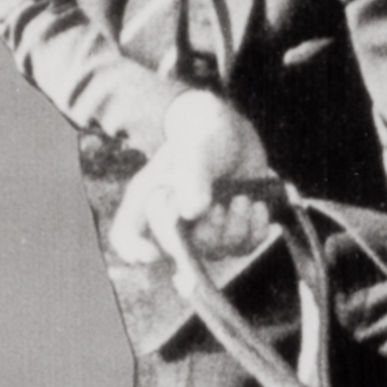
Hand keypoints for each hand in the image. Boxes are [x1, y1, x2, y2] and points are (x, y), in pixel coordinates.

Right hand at [108, 90, 272, 267]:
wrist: (232, 131)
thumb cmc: (203, 136)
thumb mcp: (197, 149)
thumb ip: (193, 177)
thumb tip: (191, 213)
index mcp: (152, 199)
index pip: (127, 235)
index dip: (133, 250)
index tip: (152, 254)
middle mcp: (174, 220)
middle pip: (186, 252)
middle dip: (210, 231)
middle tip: (222, 203)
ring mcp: (205, 228)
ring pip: (219, 250)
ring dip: (236, 227)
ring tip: (243, 197)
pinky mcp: (232, 229)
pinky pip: (245, 246)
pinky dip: (256, 229)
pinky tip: (259, 205)